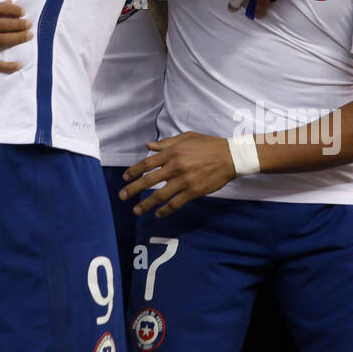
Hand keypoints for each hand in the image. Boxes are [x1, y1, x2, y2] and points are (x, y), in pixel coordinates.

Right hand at [0, 0, 31, 71]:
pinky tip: (18, 65)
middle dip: (19, 24)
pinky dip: (6, 66)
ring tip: (28, 35)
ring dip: (17, 38)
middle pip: (3, 25)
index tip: (22, 12)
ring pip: (1, 40)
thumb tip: (8, 3)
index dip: (13, 10)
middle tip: (29, 24)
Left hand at [120, 132, 234, 216]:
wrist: (230, 157)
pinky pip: (176, 203)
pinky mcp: (193, 192)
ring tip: (136, 210)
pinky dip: (165, 210)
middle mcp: (175, 167)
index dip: (134, 171)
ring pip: (160, 195)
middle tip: (122, 196)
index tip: (125, 178)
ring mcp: (184, 181)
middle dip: (133, 189)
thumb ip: (166, 143)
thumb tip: (148, 146)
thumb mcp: (186, 138)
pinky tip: (158, 213)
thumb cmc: (208, 144)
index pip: (147, 163)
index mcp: (172, 152)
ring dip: (146, 204)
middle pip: (149, 180)